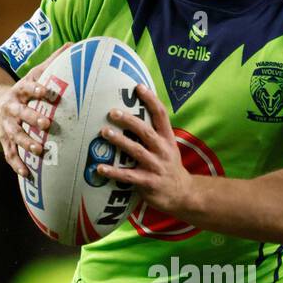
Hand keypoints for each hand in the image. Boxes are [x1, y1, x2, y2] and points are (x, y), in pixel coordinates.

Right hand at [0, 50, 69, 177]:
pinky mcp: (5, 142)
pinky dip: (18, 165)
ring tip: (39, 152)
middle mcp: (11, 109)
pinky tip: (28, 174)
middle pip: (21, 114)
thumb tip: (74, 45)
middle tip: (46, 124)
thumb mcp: (33, 74)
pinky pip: (10, 155)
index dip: (38, 90)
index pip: (28, 88)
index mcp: (19, 91)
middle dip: (32, 119)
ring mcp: (7, 127)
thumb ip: (52, 62)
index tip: (50, 94)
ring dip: (27, 144)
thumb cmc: (23, 91)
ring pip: (15, 136)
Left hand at [95, 85, 192, 216]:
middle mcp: (163, 150)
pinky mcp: (149, 182)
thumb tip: (132, 114)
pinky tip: (99, 168)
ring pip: (136, 151)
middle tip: (112, 112)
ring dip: (120, 141)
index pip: (161, 115)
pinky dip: (113, 172)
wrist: (183, 194)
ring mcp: (156, 166)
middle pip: (146, 131)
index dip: (151, 99)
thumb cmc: (169, 167)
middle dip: (129, 120)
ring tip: (104, 133)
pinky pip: (128, 176)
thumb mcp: (168, 147)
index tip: (138, 87)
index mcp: (167, 138)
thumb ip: (154, 133)